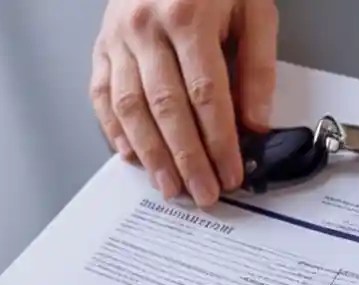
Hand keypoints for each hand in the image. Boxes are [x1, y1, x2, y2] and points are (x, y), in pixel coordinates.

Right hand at [89, 0, 278, 206]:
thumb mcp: (253, 6)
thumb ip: (257, 64)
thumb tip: (254, 121)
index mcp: (187, 15)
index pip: (206, 94)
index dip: (219, 140)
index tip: (231, 171)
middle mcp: (145, 28)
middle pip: (167, 108)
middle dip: (187, 158)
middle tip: (203, 192)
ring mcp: (117, 38)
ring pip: (130, 109)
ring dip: (151, 155)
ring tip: (171, 186)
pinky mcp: (101, 46)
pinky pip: (102, 96)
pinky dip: (115, 130)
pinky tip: (132, 156)